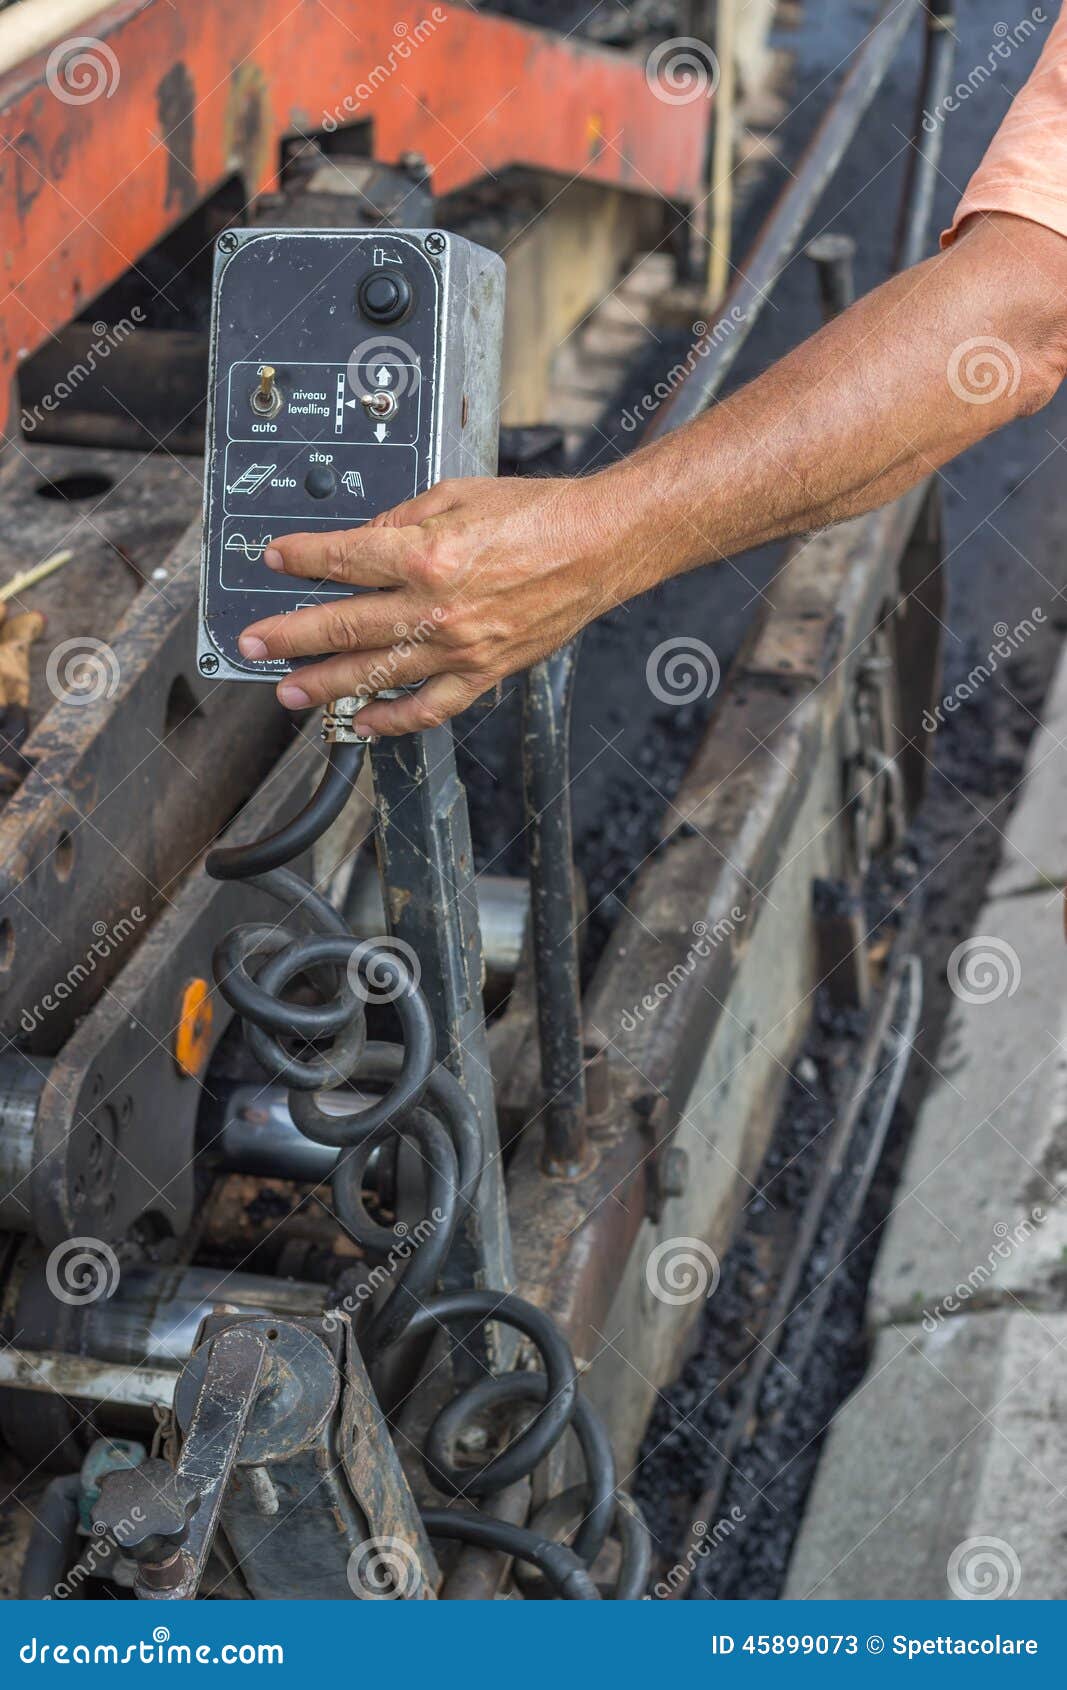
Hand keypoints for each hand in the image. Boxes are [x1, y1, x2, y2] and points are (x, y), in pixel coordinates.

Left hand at [237, 475, 615, 735]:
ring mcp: (459, 646)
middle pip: (344, 626)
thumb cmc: (538, 515)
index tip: (273, 561)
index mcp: (427, 553)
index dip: (299, 560)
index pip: (342, 559)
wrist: (599, 545)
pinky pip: (429, 708)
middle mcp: (437, 606)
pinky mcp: (483, 671)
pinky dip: (392, 721)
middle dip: (288, 637)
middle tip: (252, 644)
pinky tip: (362, 724)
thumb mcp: (457, 494)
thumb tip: (361, 540)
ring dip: (325, 685)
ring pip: (375, 674)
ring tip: (289, 692)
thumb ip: (401, 518)